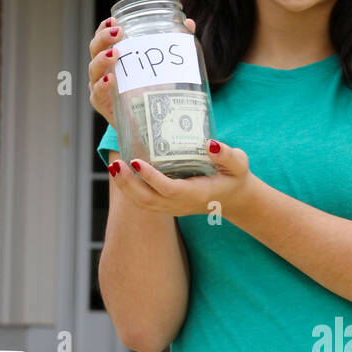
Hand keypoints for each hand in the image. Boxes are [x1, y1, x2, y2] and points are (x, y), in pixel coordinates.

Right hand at [88, 14, 196, 125]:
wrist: (146, 127)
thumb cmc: (150, 92)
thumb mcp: (162, 67)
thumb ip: (172, 44)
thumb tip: (189, 22)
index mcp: (113, 57)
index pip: (103, 38)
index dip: (105, 28)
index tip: (114, 20)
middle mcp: (103, 69)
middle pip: (95, 49)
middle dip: (103, 38)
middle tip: (118, 32)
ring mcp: (100, 86)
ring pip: (94, 69)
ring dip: (102, 59)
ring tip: (116, 53)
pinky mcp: (102, 104)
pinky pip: (97, 93)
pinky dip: (102, 85)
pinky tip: (111, 80)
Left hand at [108, 137, 255, 220]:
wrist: (234, 199)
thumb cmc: (234, 177)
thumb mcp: (238, 164)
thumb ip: (227, 155)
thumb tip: (210, 144)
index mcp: (196, 194)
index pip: (169, 189)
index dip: (151, 177)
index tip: (136, 161)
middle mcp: (181, 204)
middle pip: (147, 200)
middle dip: (128, 184)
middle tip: (116, 163)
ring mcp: (172, 207)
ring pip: (142, 203)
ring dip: (124, 187)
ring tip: (113, 166)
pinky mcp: (167, 205)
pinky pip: (144, 201)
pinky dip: (129, 188)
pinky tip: (121, 171)